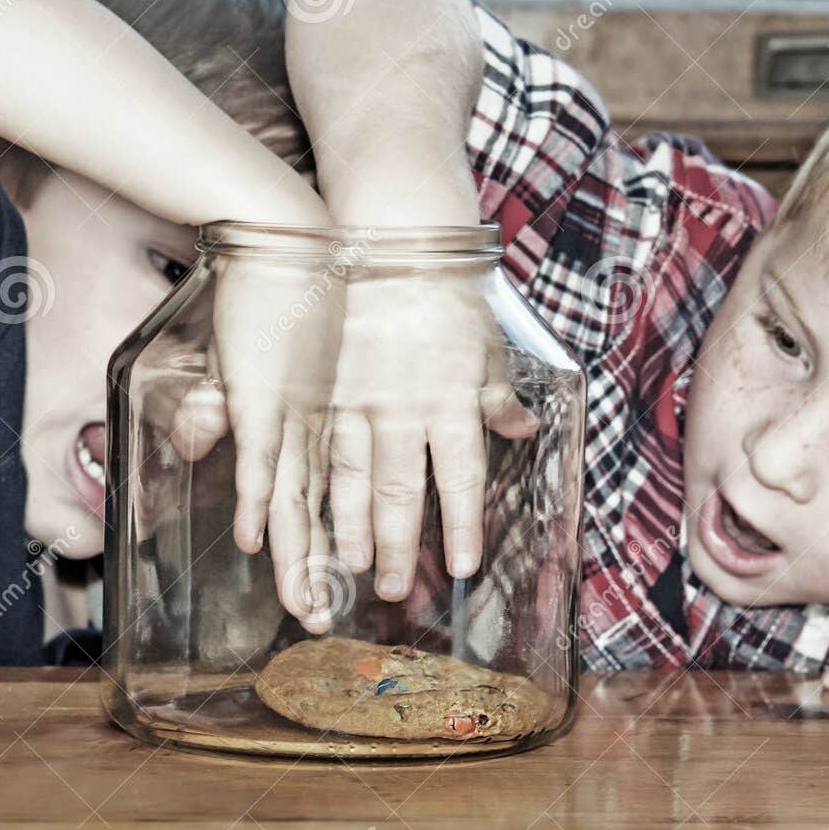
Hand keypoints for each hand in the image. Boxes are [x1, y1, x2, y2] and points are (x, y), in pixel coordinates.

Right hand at [162, 251, 344, 630]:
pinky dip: (261, 499)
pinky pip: (264, 454)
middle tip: (322, 620)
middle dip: (314, 570)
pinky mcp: (268, 391)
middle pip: (311, 510)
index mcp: (320, 420)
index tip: (330, 590)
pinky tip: (260, 541)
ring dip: (298, 554)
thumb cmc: (286, 290)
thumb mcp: (264, 355)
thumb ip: (227, 401)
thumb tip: (197, 438)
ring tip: (304, 604)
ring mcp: (291, 411)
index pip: (319, 496)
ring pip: (295, 497)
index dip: (321, 546)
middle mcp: (310, 425)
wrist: (289, 235)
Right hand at [326, 269, 535, 600]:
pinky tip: (306, 515)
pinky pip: (316, 446)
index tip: (461, 566)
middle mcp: (404, 406)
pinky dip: (311, 485)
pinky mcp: (324, 385)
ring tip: (352, 569)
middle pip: (401, 490)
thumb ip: (498, 395)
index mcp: (452, 397)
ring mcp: (358, 397)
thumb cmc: (446, 292)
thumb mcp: (487, 343)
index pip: (461, 476)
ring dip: (352, 529)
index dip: (462, 526)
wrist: (391, 239)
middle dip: (401, 546)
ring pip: (352, 477)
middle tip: (397, 590)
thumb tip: (523, 434)